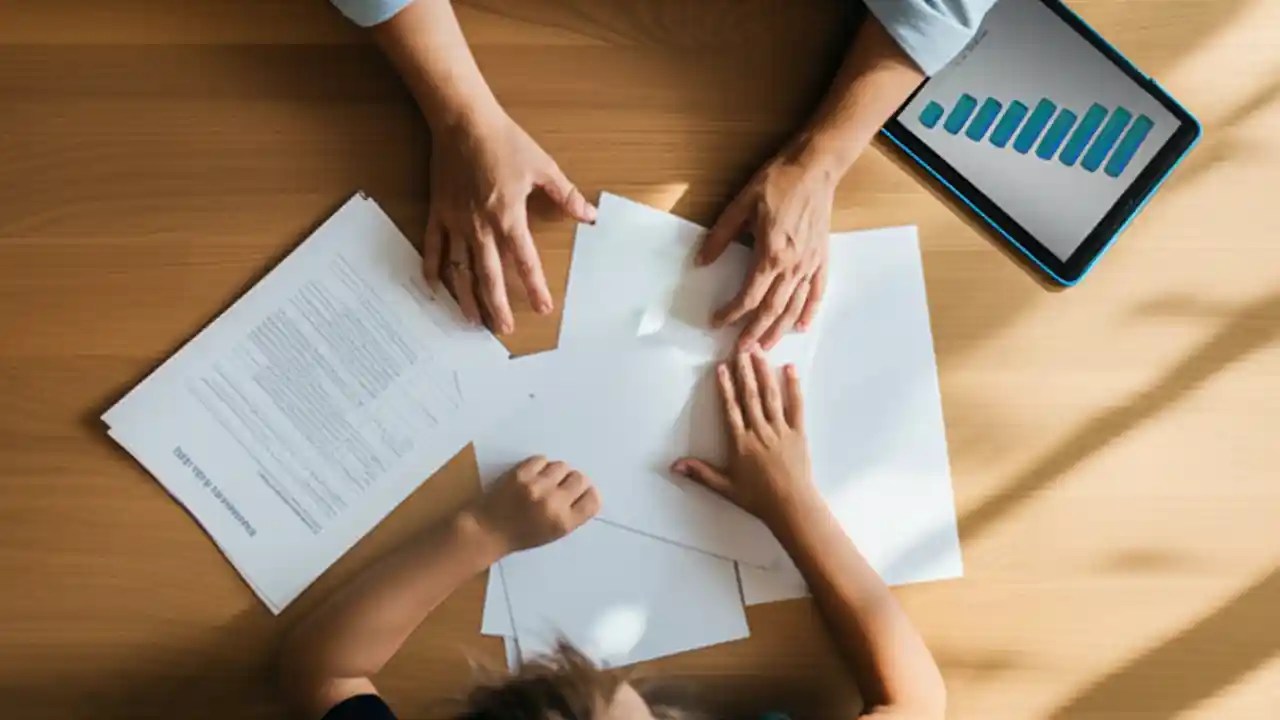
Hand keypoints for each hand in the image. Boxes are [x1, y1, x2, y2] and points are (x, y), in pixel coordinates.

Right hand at [423, 112, 595, 333]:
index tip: (543, 308)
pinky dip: (434, 269)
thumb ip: (565, 195)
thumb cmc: (504, 141)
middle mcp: (480, 226)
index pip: (525, 261)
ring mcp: (455, 222)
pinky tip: (436, 288)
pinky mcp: (438, 212)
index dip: (535, 287)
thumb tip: (589, 215)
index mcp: (508, 217)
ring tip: (473, 320)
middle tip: (505, 329)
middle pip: (489, 276)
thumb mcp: (543, 167)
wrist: (462, 121)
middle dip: (497, 306)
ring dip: (466, 297)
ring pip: (460, 269)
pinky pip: (433, 247)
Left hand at [469, 455, 600, 555]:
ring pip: (562, 466)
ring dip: (556, 472)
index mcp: (564, 523)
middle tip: (561, 485)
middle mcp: (554, 503)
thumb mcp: (552, 534)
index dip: (588, 494)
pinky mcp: (521, 474)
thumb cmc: (520, 536)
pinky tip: (533, 475)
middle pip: (580, 478)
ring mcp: (537, 486)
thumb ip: (570, 515)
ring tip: (546, 480)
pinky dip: (540, 465)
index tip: (580, 493)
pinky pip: (542, 459)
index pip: (592, 500)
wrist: (486, 531)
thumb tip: (583, 491)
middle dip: (573, 481)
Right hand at [672, 351, 818, 527]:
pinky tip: (790, 369)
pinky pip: (796, 405)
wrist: (791, 506)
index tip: (720, 368)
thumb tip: (674, 466)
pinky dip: (793, 386)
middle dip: (744, 371)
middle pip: (750, 396)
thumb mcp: (725, 487)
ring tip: (759, 352)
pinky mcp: (798, 432)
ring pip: (771, 395)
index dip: (725, 387)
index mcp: (741, 443)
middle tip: (740, 349)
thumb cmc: (758, 498)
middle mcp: (759, 432)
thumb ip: (700, 473)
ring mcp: (780, 430)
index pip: (730, 409)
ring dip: (764, 372)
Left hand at [699, 155, 834, 350]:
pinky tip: (802, 325)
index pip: (749, 296)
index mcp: (771, 254)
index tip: (717, 323)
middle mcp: (793, 265)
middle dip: (754, 333)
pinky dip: (809, 311)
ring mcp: (810, 264)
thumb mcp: (740, 206)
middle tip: (741, 350)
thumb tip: (702, 261)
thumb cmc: (777, 182)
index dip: (732, 313)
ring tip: (766, 346)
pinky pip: (817, 292)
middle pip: (772, 310)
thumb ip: (720, 236)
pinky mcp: (821, 258)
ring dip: (779, 329)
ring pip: (794, 306)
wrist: (814, 168)